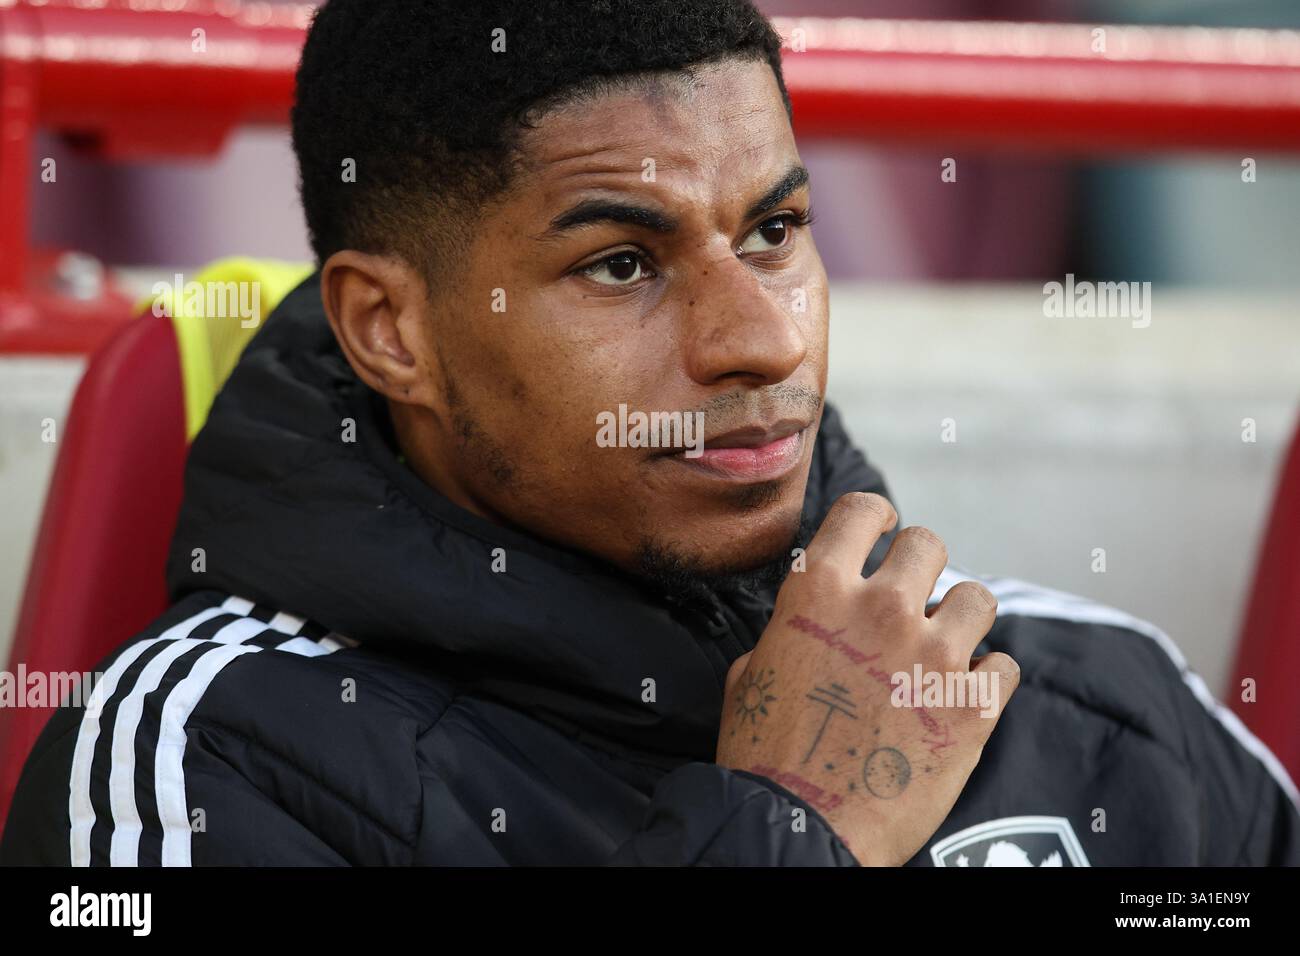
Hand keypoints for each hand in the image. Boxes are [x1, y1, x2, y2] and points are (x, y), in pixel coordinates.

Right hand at [716, 492, 1019, 864]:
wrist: (800, 831)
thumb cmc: (764, 758)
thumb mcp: (750, 676)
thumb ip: (787, 633)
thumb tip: (809, 626)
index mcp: (819, 592)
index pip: (862, 509)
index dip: (877, 516)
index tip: (883, 530)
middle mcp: (881, 609)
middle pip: (928, 544)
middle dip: (920, 567)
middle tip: (910, 601)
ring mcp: (933, 656)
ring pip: (977, 597)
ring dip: (959, 620)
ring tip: (942, 650)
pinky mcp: (972, 707)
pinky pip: (1006, 665)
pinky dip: (988, 679)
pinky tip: (964, 697)